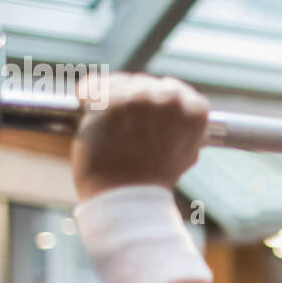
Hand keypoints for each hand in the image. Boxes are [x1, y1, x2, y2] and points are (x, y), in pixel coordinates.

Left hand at [72, 73, 209, 200]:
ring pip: (120, 83)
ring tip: (107, 123)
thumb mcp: (185, 152)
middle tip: (123, 124)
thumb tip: (175, 110)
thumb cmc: (154, 181)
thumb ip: (182, 126)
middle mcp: (171, 99)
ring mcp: (140, 99)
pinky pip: (93, 87)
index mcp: (195, 110)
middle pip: (145, 83)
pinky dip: (86, 95)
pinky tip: (87, 109)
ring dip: (110, 98)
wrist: (127, 199)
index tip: (145, 113)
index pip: (174, 88)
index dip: (156, 100)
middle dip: (132, 99)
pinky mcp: (111, 102)